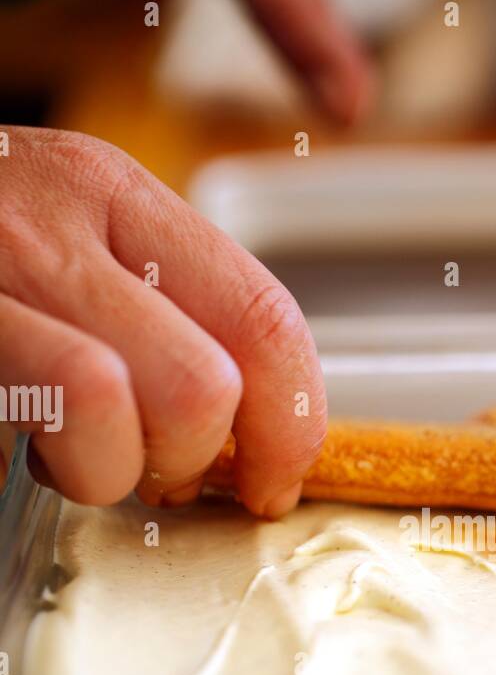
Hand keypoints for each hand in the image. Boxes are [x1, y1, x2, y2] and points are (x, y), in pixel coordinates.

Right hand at [0, 127, 325, 515]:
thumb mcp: (67, 232)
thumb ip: (164, 301)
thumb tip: (261, 421)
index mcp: (112, 193)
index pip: (265, 320)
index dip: (291, 427)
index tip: (273, 481)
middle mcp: (51, 222)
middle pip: (202, 385)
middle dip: (190, 463)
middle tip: (158, 472)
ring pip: (106, 406)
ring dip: (104, 473)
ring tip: (74, 455)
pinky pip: (35, 418)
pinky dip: (47, 467)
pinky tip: (24, 446)